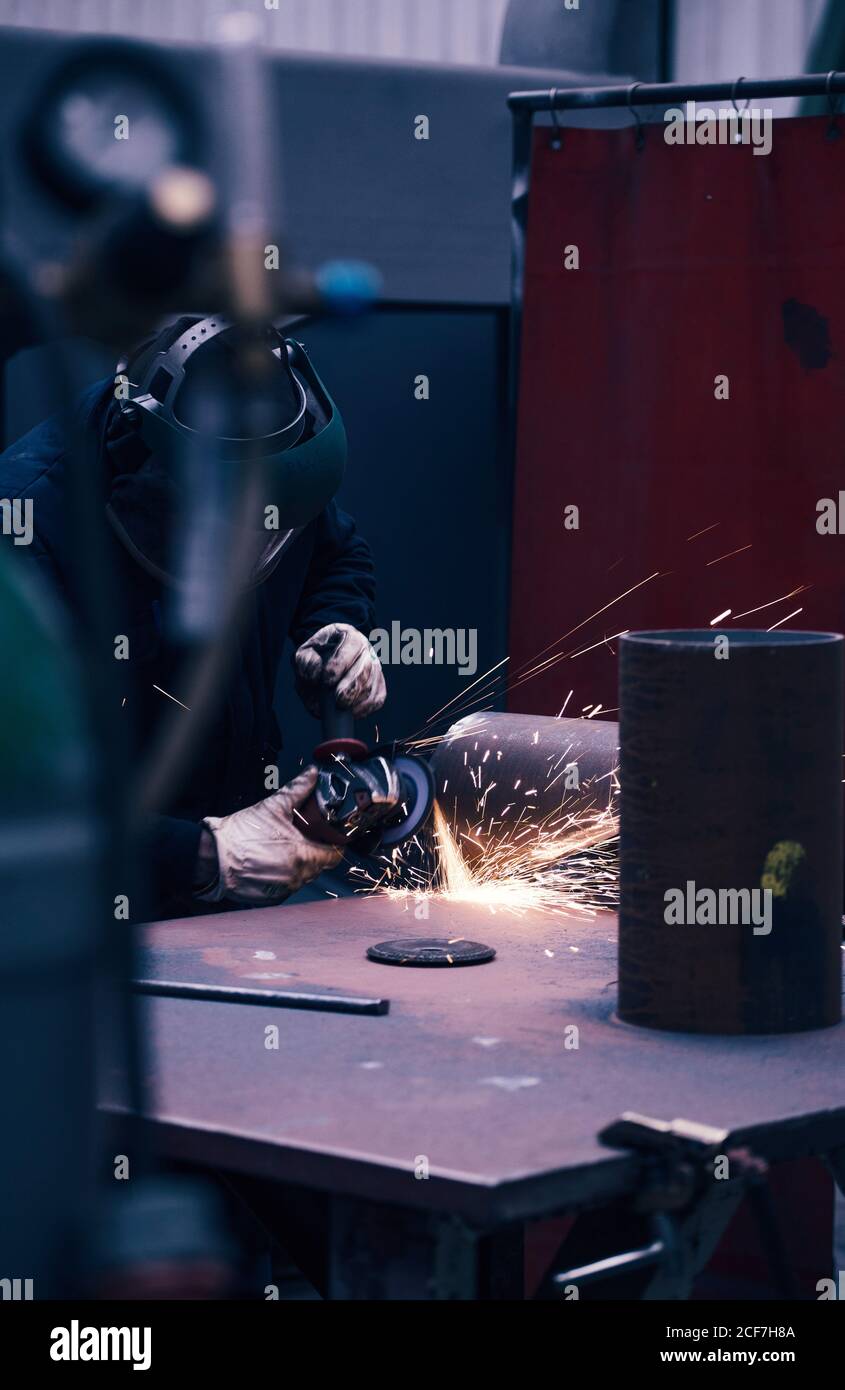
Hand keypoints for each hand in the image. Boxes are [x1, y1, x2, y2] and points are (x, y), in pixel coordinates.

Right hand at [196, 767, 341, 904]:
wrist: (213, 857)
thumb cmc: (240, 834)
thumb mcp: (272, 807)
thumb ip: (297, 789)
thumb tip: (312, 774)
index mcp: (301, 855)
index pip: (334, 856)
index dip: (335, 846)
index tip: (331, 838)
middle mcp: (295, 876)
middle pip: (319, 866)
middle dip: (315, 852)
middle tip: (305, 838)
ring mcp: (283, 890)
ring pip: (303, 877)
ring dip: (300, 864)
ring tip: (284, 849)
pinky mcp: (271, 898)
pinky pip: (288, 887)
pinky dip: (285, 876)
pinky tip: (272, 863)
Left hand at [294, 622, 385, 717]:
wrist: (326, 661)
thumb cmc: (317, 656)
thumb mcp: (305, 652)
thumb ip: (305, 661)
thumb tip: (315, 676)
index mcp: (350, 635)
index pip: (350, 647)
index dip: (339, 666)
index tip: (326, 681)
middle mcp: (367, 650)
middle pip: (366, 668)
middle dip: (352, 686)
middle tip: (339, 700)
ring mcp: (375, 668)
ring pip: (373, 686)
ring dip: (357, 700)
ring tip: (342, 708)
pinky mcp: (378, 686)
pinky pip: (377, 699)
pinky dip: (365, 708)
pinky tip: (352, 712)